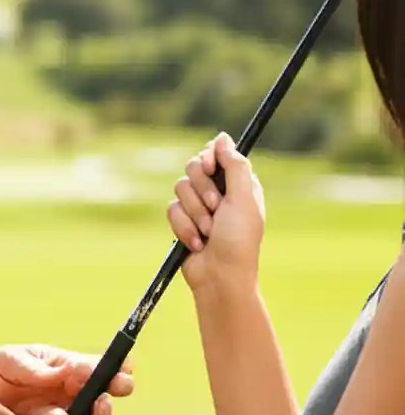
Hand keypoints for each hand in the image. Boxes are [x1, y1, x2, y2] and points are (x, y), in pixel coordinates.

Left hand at [0, 345, 134, 414]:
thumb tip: (66, 370)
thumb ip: (33, 366)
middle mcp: (71, 395)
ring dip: (99, 414)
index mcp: (66, 370)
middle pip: (102, 394)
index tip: (123, 370)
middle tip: (116, 390)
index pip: (97, 366)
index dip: (115, 367)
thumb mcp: (9, 361)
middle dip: (114, 390)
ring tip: (97, 410)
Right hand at [167, 133, 264, 294]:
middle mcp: (218, 192)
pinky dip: (183, 228)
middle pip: (193, 168)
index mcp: (238, 183)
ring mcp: (199, 207)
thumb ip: (235, 165)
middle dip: (202, 191)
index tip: (210, 167)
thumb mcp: (243, 199)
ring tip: (208, 231)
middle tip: (216, 209)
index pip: (215, 154)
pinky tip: (197, 243)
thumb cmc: (238, 240)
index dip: (208, 159)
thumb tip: (223, 138)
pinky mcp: (182, 221)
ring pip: (180, 189)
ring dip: (194, 214)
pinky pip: (171, 210)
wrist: (220, 276)